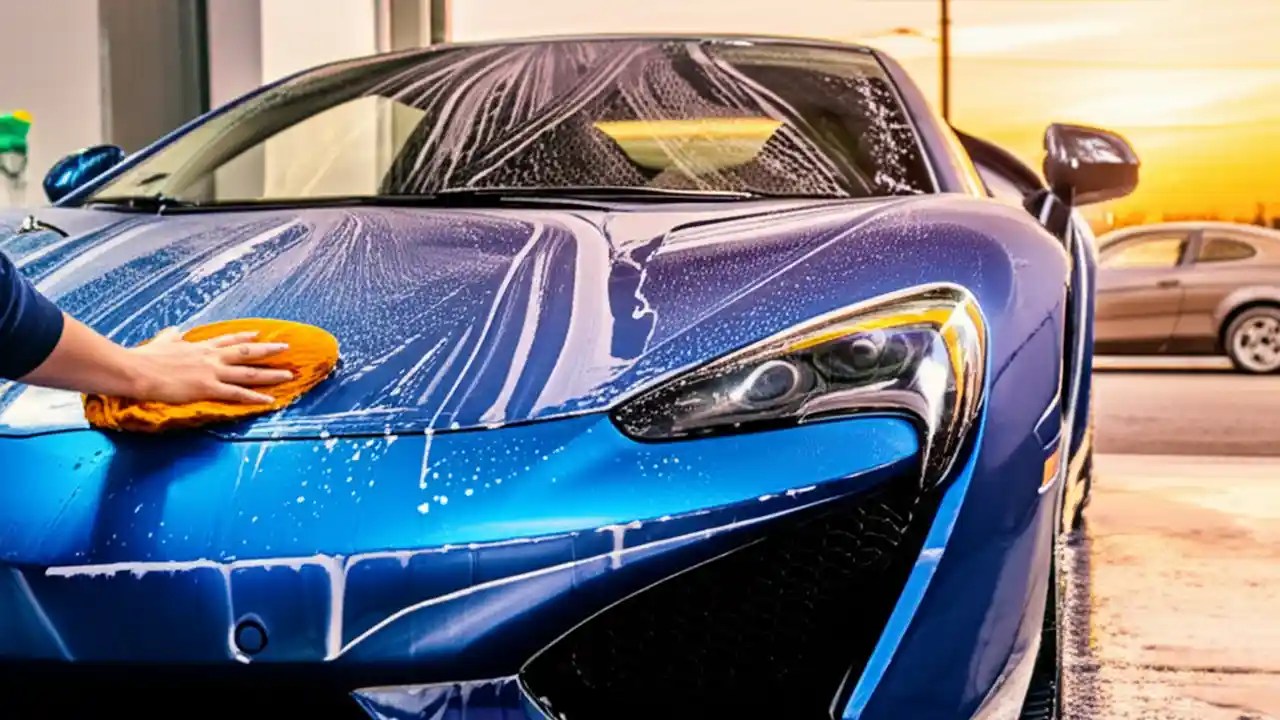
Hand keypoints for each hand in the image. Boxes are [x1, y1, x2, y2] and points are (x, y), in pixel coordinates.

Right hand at [126, 328, 292, 403]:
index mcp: (199, 346)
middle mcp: (210, 356)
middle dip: (268, 350)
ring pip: (248, 372)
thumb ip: (171, 337)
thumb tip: (175, 330)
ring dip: (271, 373)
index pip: (228, 339)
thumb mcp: (161, 342)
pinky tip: (269, 400)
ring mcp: (212, 372)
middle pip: (246, 352)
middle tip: (287, 347)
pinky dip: (255, 397)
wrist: (136, 371)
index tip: (259, 333)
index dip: (245, 336)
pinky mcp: (208, 388)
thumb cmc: (144, 358)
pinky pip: (237, 394)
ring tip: (289, 374)